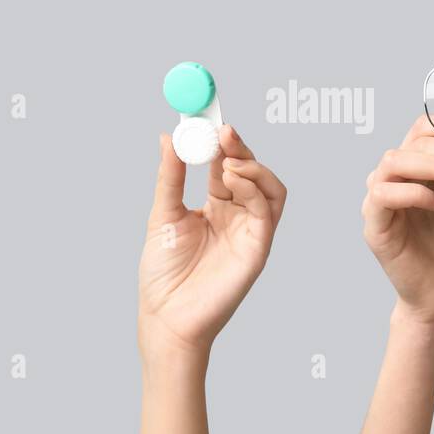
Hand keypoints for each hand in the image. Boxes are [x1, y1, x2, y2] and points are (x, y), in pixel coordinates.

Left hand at [138, 126, 285, 361]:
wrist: (165, 317)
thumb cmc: (162, 274)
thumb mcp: (162, 215)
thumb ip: (170, 177)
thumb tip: (169, 137)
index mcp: (215, 207)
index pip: (225, 164)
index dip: (221, 141)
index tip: (208, 117)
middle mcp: (237, 216)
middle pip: (252, 171)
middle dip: (240, 147)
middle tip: (222, 130)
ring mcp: (250, 232)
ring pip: (270, 188)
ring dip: (253, 166)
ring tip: (227, 161)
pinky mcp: (258, 248)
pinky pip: (268, 211)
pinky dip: (253, 188)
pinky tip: (230, 180)